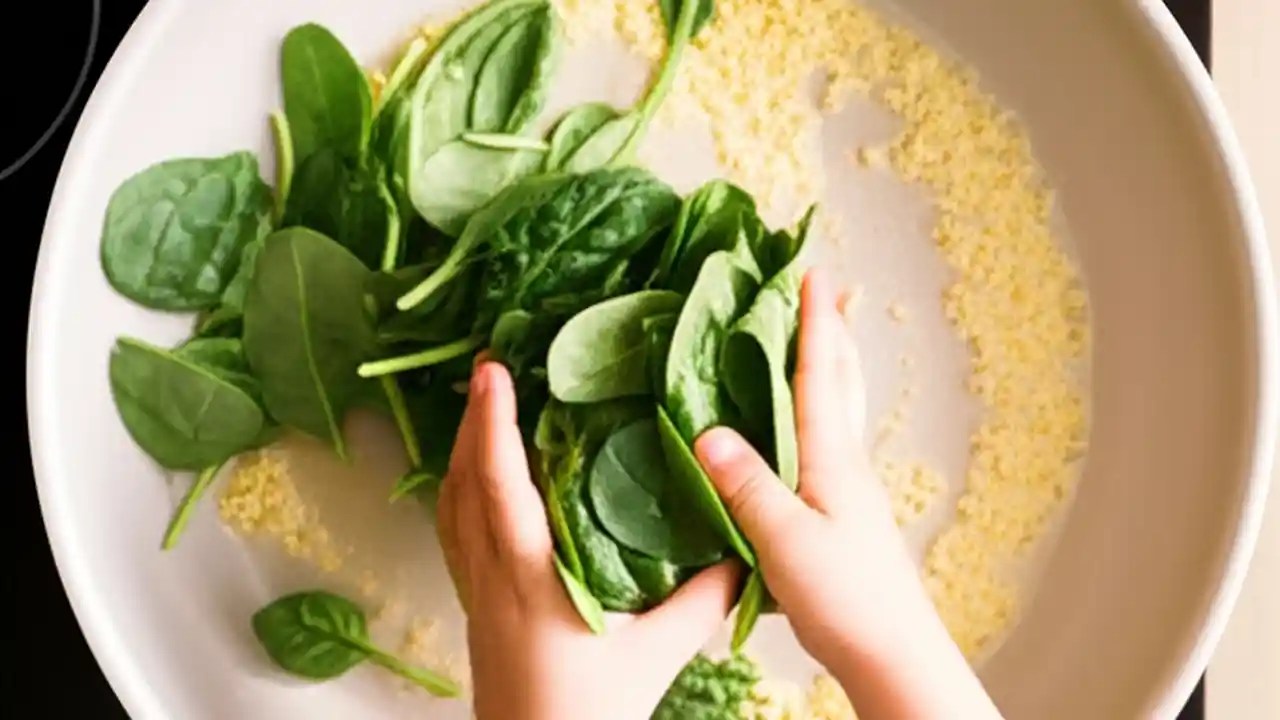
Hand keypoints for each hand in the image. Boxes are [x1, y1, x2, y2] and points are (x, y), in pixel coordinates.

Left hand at [437, 359, 742, 719]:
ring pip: (450, 508)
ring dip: (462, 453)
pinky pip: (453, 535)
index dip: (495, 427)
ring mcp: (474, 595)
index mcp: (531, 582)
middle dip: (472, 421)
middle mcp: (490, 580)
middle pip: (464, 485)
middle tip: (489, 368)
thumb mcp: (658, 654)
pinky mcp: (473, 609)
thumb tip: (741, 547)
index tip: (494, 374)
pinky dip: (459, 493)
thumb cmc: (592, 714)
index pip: (502, 489)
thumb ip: (701, 599)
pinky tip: (476, 482)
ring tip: (482, 410)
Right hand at [693, 270, 1002, 719]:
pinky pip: (827, 443)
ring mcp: (848, 490)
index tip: (811, 271)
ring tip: (821, 338)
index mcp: (831, 459)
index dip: (813, 321)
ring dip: (830, 366)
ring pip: (839, 411)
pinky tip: (805, 427)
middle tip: (827, 288)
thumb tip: (707, 431)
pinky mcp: (842, 516)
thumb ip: (747, 485)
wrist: (892, 653)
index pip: (820, 375)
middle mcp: (845, 465)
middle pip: (841, 382)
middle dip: (831, 331)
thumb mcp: (784, 540)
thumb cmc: (845, 598)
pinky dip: (818, 411)